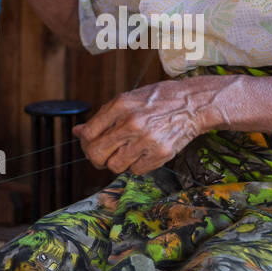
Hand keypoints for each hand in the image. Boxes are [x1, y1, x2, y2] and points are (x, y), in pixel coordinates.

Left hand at [74, 79, 219, 175]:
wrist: (193, 103)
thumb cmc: (158, 100)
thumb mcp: (128, 99)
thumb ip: (103, 117)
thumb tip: (78, 132)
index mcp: (121, 105)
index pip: (88, 134)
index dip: (86, 143)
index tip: (92, 144)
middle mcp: (132, 123)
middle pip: (97, 154)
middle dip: (96, 158)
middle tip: (104, 156)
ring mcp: (147, 140)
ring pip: (116, 166)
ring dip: (118, 162)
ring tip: (128, 151)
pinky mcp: (161, 153)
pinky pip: (137, 171)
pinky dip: (137, 165)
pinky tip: (144, 153)